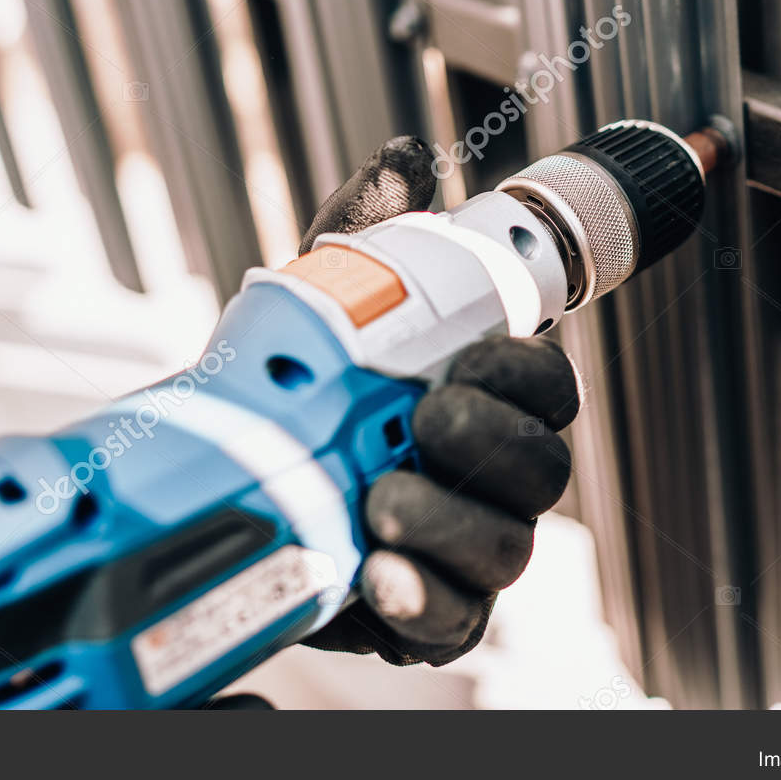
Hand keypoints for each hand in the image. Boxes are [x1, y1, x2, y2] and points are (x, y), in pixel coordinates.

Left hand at [297, 137, 580, 665]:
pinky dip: (421, 599)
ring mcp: (465, 548)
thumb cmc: (301, 389)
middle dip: (489, 442)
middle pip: (543, 467)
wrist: (234, 481)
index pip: (546, 384)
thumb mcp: (322, 300)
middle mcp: (490, 475)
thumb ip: (366, 229)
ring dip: (449, 521)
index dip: (521, 371)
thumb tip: (401, 159)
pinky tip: (378, 575)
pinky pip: (452, 620)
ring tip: (381, 499)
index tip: (463, 357)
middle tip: (424, 419)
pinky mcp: (428, 614)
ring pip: (503, 546)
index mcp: (486, 396)